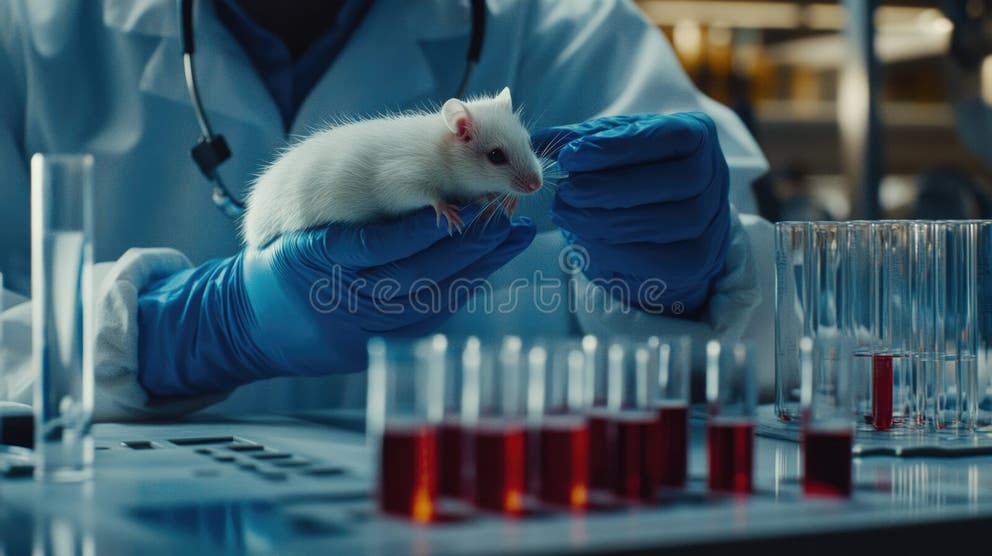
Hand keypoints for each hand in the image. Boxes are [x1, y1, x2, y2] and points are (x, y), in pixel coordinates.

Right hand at [137, 207, 535, 396]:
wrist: (248, 324)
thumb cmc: (282, 267)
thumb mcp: (301, 234)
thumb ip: (355, 223)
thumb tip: (429, 204)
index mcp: (317, 260)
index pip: (378, 245)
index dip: (421, 230)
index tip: (461, 210)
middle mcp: (340, 298)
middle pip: (414, 275)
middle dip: (467, 247)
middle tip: (506, 220)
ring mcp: (356, 329)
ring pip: (426, 302)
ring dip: (475, 270)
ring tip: (509, 239)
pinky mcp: (369, 349)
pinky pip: (423, 323)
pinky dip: (457, 295)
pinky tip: (484, 270)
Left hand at [532, 112, 729, 315]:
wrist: (667, 226)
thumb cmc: (635, 174)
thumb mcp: (611, 150)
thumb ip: (581, 142)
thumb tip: (539, 141)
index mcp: (696, 135)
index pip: (666, 137)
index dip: (617, 147)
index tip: (570, 156)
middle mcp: (713, 176)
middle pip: (669, 182)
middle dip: (610, 188)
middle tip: (567, 191)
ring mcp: (710, 222)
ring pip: (661, 223)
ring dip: (604, 220)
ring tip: (567, 213)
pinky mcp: (695, 260)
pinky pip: (654, 259)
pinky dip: (612, 250)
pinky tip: (581, 240)